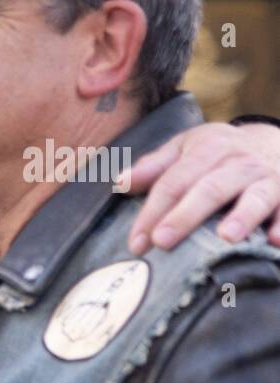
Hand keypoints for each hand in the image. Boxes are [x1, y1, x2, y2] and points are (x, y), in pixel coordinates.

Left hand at [118, 122, 279, 253]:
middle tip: (163, 240)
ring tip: (227, 237)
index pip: (174, 182)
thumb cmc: (219, 152)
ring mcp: (267, 179)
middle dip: (186, 215)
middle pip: (210, 189)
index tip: (137, 242)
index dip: (153, 211)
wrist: (274, 140)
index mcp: (208, 150)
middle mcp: (238, 163)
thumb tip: (119, 182)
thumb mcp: (186, 148)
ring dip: (242, 216)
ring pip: (255, 197)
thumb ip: (154, 167)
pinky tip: (275, 241)